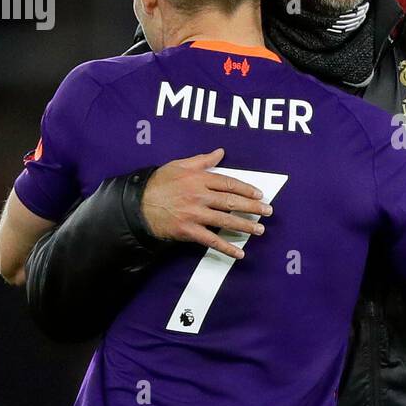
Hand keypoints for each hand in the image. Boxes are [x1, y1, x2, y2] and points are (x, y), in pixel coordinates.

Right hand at [140, 148, 272, 258]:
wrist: (137, 204)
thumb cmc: (158, 183)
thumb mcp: (179, 165)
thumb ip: (202, 160)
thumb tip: (220, 151)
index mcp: (199, 179)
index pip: (229, 183)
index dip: (246, 189)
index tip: (259, 194)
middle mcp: (199, 196)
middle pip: (232, 202)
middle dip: (253, 207)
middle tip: (268, 211)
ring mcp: (195, 214)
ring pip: (225, 220)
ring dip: (245, 226)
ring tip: (259, 230)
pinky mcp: (188, 230)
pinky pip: (211, 240)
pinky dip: (226, 248)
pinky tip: (239, 253)